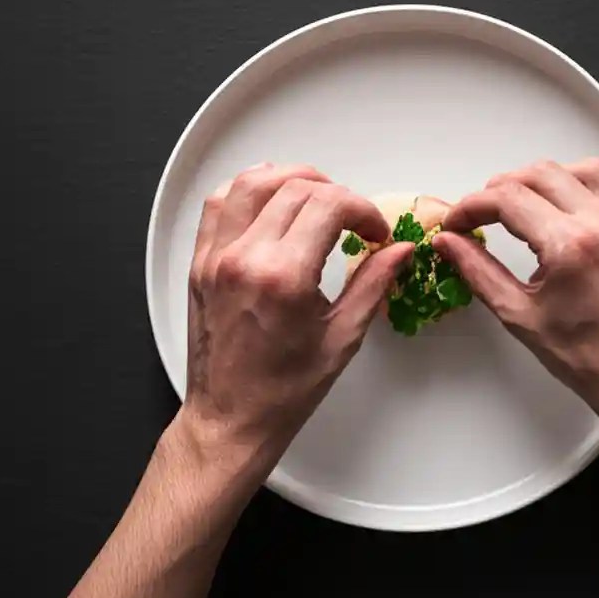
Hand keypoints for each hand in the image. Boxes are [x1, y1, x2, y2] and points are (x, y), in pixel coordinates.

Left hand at [184, 163, 413, 456]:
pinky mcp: (200, 263)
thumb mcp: (341, 337)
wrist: (230, 418)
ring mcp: (216, 257)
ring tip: (316, 196)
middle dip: (335, 194)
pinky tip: (270, 201)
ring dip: (290, 179)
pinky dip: (247, 190)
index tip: (374, 230)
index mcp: (283, 278)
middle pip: (295, 188)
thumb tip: (398, 250)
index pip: (329, 205)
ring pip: (251, 182)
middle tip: (353, 220)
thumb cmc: (282, 391)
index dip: (362, 209)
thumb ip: (373, 284)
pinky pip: (218, 204)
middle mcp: (244, 259)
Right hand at [434, 159, 598, 427]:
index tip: (460, 220)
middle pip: (541, 174)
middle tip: (485, 212)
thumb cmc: (590, 358)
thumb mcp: (520, 316)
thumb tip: (449, 244)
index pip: (507, 199)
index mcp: (570, 246)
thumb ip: (478, 272)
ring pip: (585, 168)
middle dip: (502, 188)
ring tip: (531, 201)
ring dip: (550, 178)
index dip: (472, 205)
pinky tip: (583, 198)